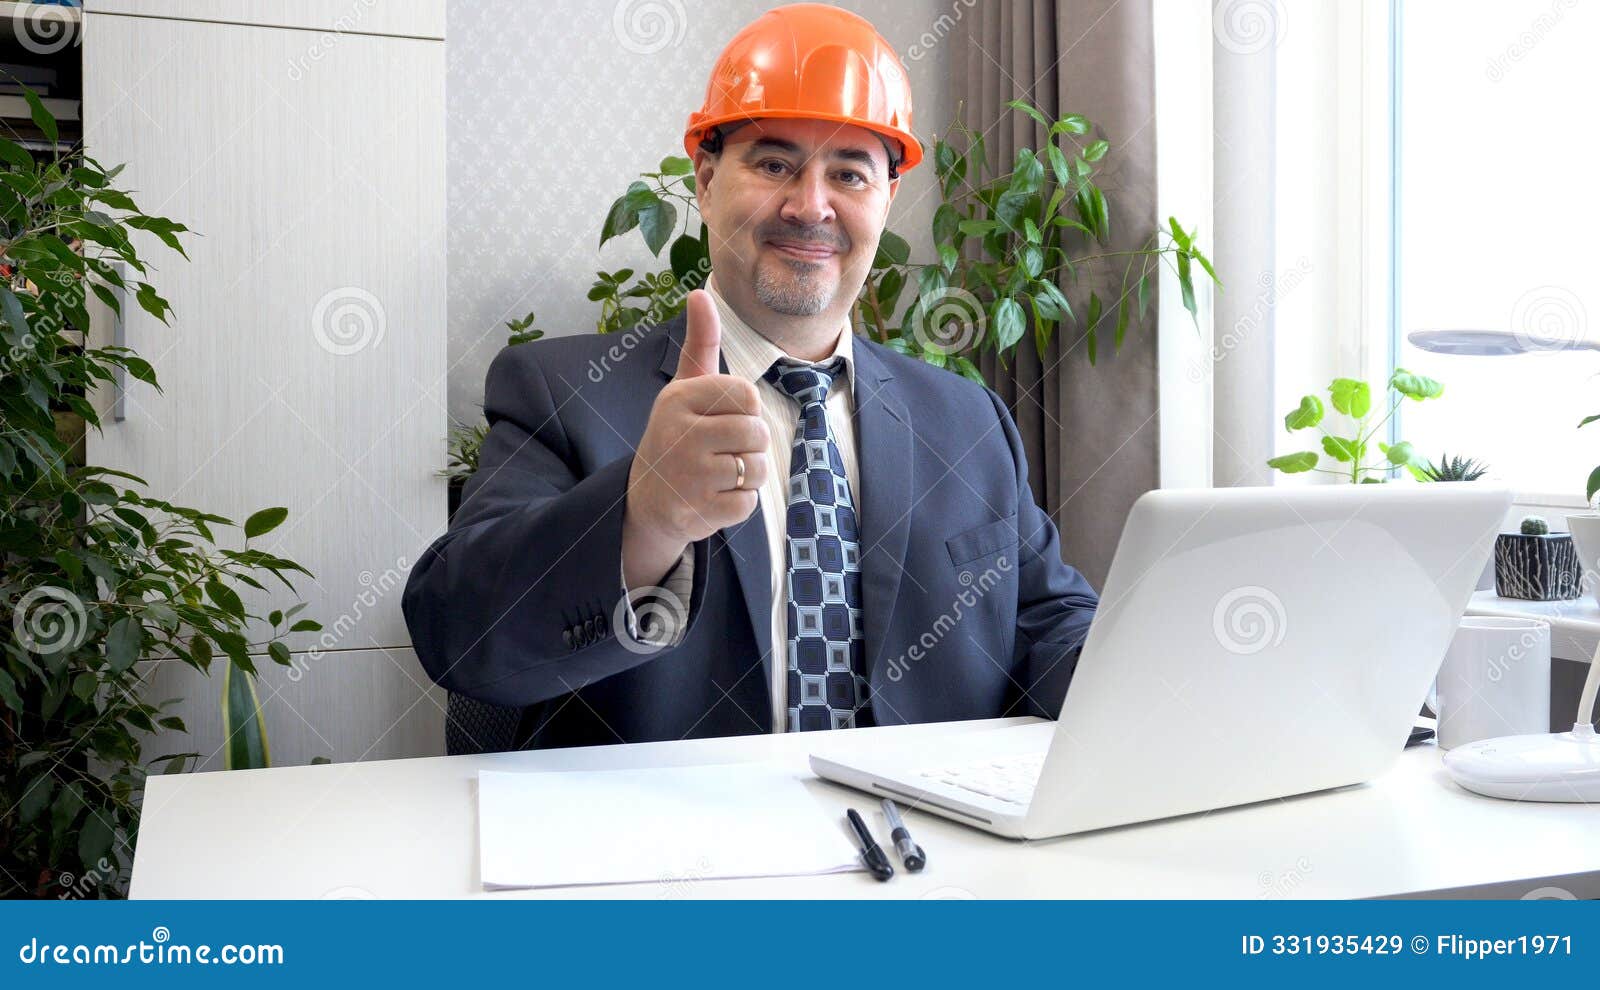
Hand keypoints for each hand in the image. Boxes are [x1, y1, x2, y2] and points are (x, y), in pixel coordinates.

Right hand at [622, 289, 769, 587]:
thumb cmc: (678, 434)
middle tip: (723, 450)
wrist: (647, 498)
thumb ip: (700, 342)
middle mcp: (680, 434)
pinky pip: (748, 503)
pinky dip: (739, 503)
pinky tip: (713, 496)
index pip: (748, 395)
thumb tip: (699, 293)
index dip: (746, 409)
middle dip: (751, 445)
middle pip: (758, 433)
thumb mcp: (684, 387)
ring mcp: (687, 475)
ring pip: (756, 469)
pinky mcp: (695, 510)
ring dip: (747, 475)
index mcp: (679, 398)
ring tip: (719, 473)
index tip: (723, 417)